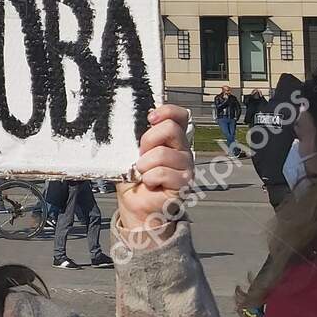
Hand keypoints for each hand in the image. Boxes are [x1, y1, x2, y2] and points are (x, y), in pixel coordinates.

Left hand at [115, 104, 194, 246]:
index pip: (179, 115)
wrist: (135, 205)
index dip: (166, 111)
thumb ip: (135, 136)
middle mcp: (182, 150)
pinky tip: (150, 184)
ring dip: (145, 164)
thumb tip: (130, 122)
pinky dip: (150, 178)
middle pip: (171, 129)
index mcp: (172, 139)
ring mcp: (186, 167)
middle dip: (148, 141)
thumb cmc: (134, 179)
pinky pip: (163, 172)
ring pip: (163, 153)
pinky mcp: (184, 184)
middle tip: (140, 155)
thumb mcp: (130, 152)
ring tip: (143, 173)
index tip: (150, 118)